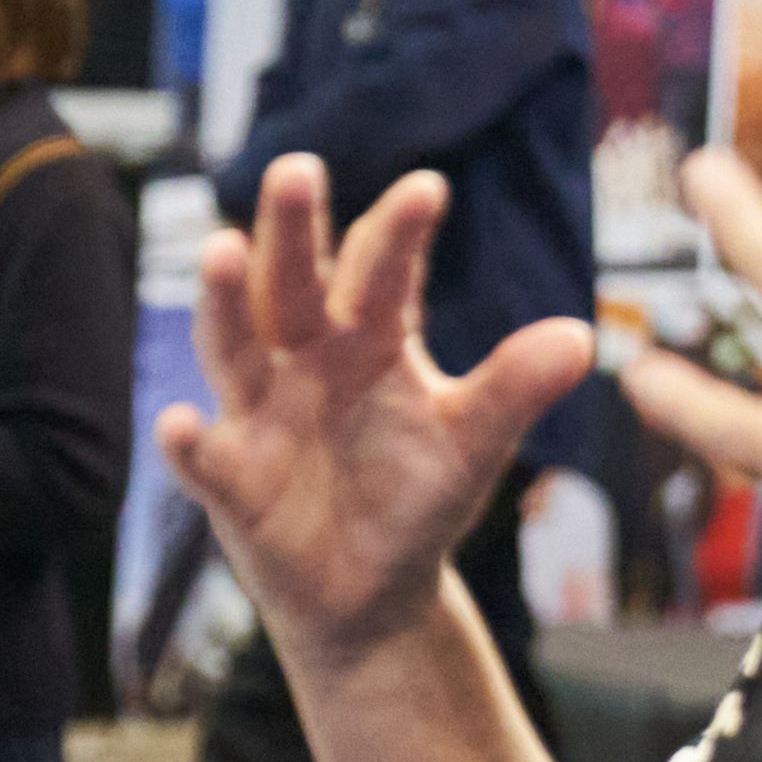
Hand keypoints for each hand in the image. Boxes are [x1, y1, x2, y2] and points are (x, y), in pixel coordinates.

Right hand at [156, 156, 592, 667]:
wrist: (369, 593)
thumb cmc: (415, 500)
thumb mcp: (472, 444)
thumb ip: (513, 388)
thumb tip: (581, 336)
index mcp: (371, 339)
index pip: (380, 272)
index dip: (399, 233)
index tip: (428, 190)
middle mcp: (305, 358)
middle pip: (292, 282)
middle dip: (291, 229)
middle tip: (296, 169)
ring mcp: (261, 411)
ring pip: (234, 344)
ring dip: (223, 300)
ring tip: (221, 248)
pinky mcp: (231, 478)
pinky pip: (204, 457)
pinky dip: (187, 443)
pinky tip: (179, 425)